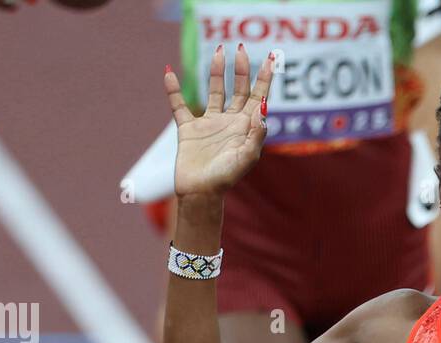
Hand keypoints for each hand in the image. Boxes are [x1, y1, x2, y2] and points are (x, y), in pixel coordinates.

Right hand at [163, 44, 275, 197]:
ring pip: (214, 92)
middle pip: (239, 90)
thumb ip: (257, 133)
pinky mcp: (188, 130)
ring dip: (216, 72)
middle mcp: (229, 123)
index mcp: (246, 128)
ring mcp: (209, 125)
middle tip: (240, 49)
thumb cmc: (225, 179)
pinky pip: (179, 106)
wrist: (200, 195)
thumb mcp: (246, 157)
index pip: (259, 98)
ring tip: (218, 52)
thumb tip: (264, 106)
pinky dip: (173, 91)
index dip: (265, 79)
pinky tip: (169, 73)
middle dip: (241, 70)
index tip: (271, 59)